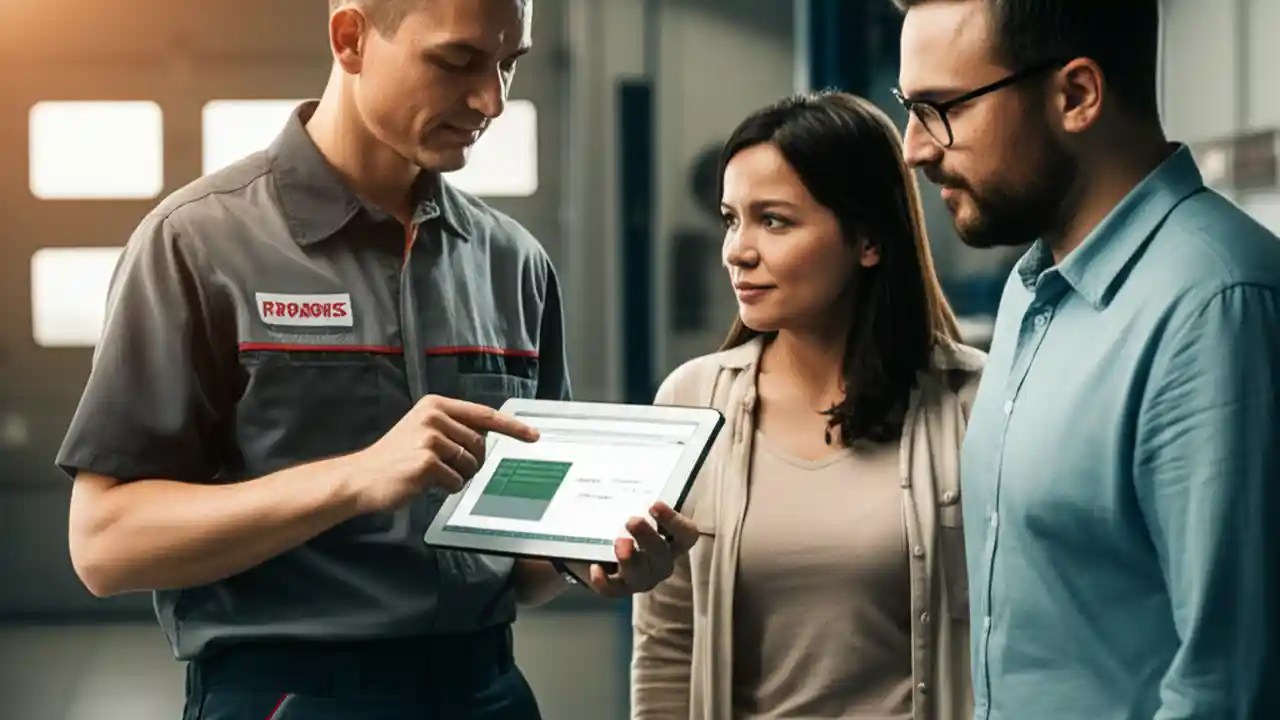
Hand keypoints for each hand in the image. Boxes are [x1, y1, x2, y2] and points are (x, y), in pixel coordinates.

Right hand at [348, 395, 538, 513]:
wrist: (362, 477)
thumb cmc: (395, 458)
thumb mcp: (423, 430)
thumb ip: (453, 428)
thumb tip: (485, 438)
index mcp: (436, 405)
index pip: (484, 415)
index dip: (512, 427)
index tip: (533, 435)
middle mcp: (434, 417)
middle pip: (480, 444)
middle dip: (474, 462)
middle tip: (451, 469)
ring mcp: (430, 438)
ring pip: (470, 463)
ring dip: (458, 476)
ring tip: (433, 475)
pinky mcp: (427, 462)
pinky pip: (456, 481)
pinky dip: (447, 487)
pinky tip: (425, 483)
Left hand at [568, 502, 699, 597]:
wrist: (596, 545)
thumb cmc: (624, 519)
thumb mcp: (633, 506)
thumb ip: (637, 497)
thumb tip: (631, 469)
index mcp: (672, 540)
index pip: (686, 535)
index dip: (674, 521)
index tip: (654, 504)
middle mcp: (661, 562)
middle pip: (663, 557)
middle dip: (648, 539)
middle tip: (632, 520)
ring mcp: (642, 578)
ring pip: (642, 577)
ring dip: (630, 560)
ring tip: (618, 543)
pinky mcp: (620, 587)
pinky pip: (615, 591)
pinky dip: (605, 582)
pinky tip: (595, 568)